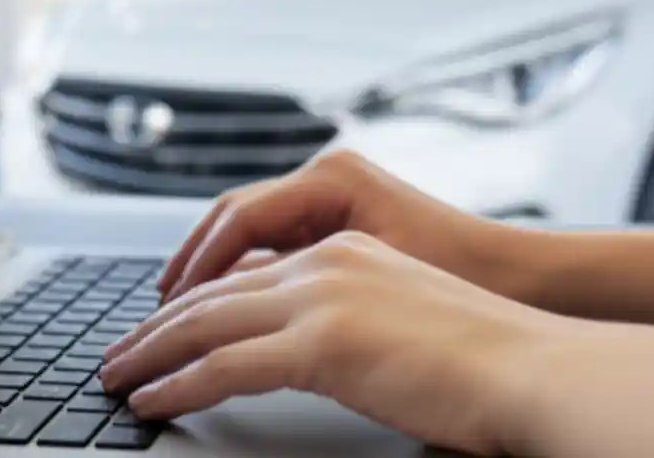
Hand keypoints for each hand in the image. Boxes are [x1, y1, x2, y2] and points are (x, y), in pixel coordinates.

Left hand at [104, 232, 563, 454]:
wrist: (539, 368)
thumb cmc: (488, 362)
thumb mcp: (401, 320)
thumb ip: (345, 324)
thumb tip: (306, 351)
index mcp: (343, 252)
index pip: (244, 274)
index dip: (192, 303)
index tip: (158, 328)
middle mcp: (324, 261)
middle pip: (211, 293)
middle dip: (154, 327)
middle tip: (117, 353)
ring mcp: (321, 296)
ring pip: (204, 323)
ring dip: (149, 354)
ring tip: (115, 378)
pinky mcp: (322, 341)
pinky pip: (223, 365)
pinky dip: (176, 384)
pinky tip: (149, 400)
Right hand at [157, 150, 515, 303]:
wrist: (529, 281)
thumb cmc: (468, 277)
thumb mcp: (372, 278)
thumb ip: (298, 280)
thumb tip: (230, 304)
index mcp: (333, 179)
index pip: (238, 219)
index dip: (197, 265)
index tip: (170, 306)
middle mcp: (328, 179)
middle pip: (233, 221)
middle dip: (191, 267)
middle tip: (157, 309)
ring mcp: (335, 199)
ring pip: (248, 234)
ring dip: (212, 272)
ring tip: (176, 310)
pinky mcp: (343, 224)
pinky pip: (274, 246)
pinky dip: (244, 274)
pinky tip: (226, 303)